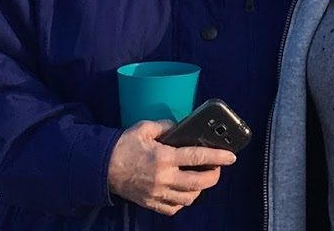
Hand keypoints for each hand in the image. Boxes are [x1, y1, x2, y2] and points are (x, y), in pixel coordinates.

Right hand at [107, 120, 236, 215]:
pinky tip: (184, 191)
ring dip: (200, 189)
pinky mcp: (150, 203)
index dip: (218, 157)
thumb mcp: (145, 128)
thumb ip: (166, 126)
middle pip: (198, 182)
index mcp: (163, 157)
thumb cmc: (123, 146)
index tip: (232, 156)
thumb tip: (182, 127)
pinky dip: (183, 201)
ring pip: (188, 198)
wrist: (101, 167)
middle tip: (218, 168)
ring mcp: (157, 193)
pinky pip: (173, 208)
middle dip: (214, 176)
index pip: (198, 158)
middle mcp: (163, 178)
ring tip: (202, 179)